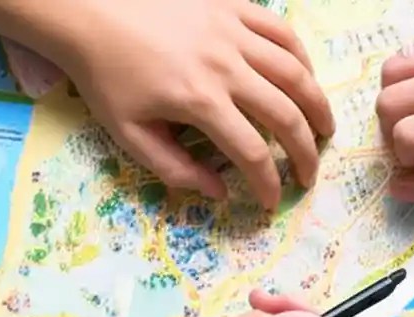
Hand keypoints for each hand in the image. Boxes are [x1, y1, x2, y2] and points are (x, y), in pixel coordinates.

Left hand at [54, 0, 333, 209]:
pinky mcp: (233, 6)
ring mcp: (233, 32)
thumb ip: (173, 168)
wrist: (87, 10)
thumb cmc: (105, 74)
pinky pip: (281, 32)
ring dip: (317, 106)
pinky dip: (301, 57)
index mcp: (200, 101)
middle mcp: (226, 66)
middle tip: (309, 174)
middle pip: (286, 115)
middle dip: (305, 152)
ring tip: (325, 130)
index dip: (269, 183)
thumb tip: (217, 192)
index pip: (252, 153)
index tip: (273, 200)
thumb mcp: (127, 132)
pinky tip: (305, 77)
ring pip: (295, 72)